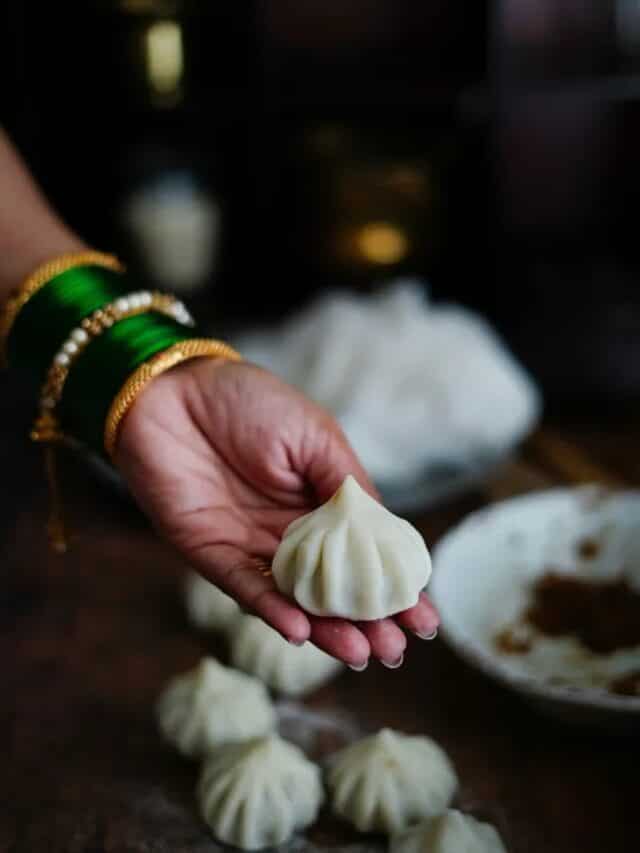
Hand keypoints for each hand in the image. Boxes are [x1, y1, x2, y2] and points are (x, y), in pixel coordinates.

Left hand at [115, 358, 438, 667]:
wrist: (175, 390)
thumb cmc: (249, 402)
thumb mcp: (315, 436)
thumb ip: (347, 485)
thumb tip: (387, 533)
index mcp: (321, 502)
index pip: (364, 554)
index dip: (393, 587)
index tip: (424, 618)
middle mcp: (290, 532)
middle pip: (333, 587)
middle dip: (366, 620)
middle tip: (394, 649)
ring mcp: (252, 546)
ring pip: (294, 598)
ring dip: (325, 628)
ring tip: (360, 653)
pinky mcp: (211, 552)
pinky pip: (244, 587)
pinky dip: (272, 610)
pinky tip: (302, 630)